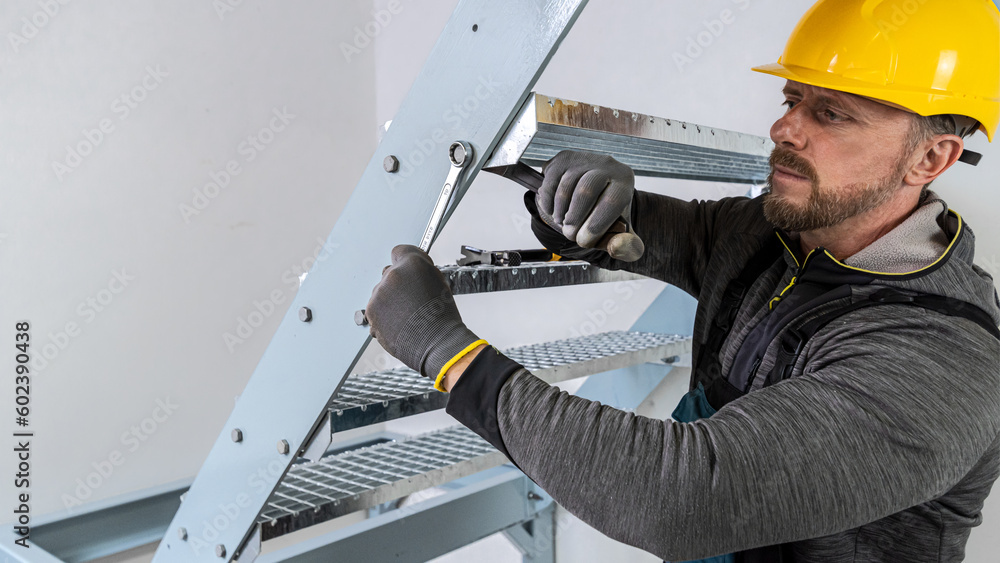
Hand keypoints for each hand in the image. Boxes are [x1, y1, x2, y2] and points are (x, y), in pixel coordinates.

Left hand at [365, 245, 481, 385]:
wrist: (436, 343)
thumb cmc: (442, 318)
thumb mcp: (439, 284)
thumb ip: (422, 273)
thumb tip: (413, 273)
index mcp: (413, 264)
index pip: (400, 251)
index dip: (404, 262)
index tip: (407, 271)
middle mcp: (393, 275)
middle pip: (389, 273)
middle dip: (398, 285)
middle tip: (410, 301)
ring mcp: (379, 293)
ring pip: (381, 293)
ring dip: (390, 302)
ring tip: (406, 317)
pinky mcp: (371, 311)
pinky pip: (375, 309)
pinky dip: (383, 317)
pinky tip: (399, 324)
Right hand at [537, 150, 634, 248]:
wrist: (594, 192)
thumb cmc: (608, 214)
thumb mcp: (621, 232)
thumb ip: (627, 247)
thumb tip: (618, 247)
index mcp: (624, 181)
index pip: (612, 202)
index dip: (595, 225)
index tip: (584, 241)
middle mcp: (607, 164)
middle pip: (587, 190)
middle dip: (574, 219)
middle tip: (570, 234)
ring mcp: (583, 159)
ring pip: (566, 186)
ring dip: (560, 212)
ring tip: (563, 223)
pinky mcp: (563, 159)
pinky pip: (551, 182)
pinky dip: (548, 202)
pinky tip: (553, 212)